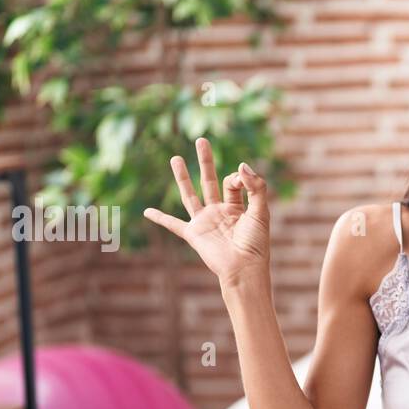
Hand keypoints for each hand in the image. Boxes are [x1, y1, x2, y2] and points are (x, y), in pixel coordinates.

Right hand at [144, 137, 270, 288]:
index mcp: (237, 207)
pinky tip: (147, 212)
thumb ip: (255, 188)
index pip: (232, 182)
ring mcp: (205, 222)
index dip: (237, 177)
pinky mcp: (193, 234)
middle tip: (201, 140)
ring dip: (183, 177)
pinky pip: (173, 224)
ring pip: (190, 195)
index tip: (241, 180)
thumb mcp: (261, 212)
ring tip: (175, 158)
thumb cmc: (256, 244)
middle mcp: (219, 212)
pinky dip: (160, 218)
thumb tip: (241, 165)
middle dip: (206, 161)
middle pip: (210, 181)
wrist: (244, 269)